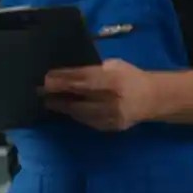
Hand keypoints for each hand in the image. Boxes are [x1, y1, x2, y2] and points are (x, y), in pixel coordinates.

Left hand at [41, 59, 158, 130]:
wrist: (152, 99)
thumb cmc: (130, 77)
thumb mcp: (114, 65)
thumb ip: (94, 69)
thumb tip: (67, 73)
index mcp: (114, 79)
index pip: (83, 79)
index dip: (63, 79)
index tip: (47, 78)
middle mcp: (112, 99)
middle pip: (79, 97)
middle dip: (58, 94)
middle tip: (40, 91)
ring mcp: (111, 116)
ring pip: (81, 112)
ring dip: (63, 107)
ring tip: (48, 101)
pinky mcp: (110, 127)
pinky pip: (88, 121)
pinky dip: (75, 115)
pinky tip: (66, 110)